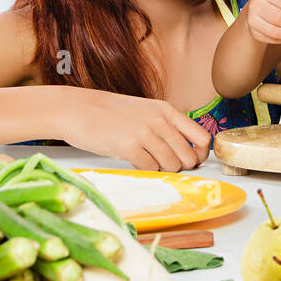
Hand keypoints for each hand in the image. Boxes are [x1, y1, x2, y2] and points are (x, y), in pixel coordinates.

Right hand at [56, 90, 210, 171]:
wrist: (78, 110)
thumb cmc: (110, 113)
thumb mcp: (145, 111)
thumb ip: (166, 126)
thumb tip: (187, 151)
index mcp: (166, 110)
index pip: (202, 138)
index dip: (201, 155)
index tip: (193, 161)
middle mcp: (160, 121)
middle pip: (189, 158)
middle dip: (180, 166)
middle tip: (164, 164)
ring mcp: (145, 134)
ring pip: (171, 166)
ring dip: (161, 169)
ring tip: (146, 160)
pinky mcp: (130, 147)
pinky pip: (151, 169)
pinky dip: (145, 170)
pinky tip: (134, 160)